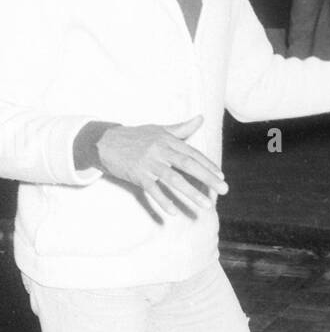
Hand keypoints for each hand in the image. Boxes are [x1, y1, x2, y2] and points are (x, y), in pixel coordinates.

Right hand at [96, 115, 227, 217]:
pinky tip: (173, 213)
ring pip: (173, 179)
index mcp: (167, 140)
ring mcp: (148, 163)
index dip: (208, 164)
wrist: (104, 142)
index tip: (221, 176)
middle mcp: (160, 150)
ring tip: (206, 205)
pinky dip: (163, 201)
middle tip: (224, 189)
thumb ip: (182, 128)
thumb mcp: (158, 129)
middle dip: (208, 178)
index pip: (192, 153)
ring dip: (191, 193)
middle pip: (188, 165)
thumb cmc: (135, 136)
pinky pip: (152, 190)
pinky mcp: (137, 175)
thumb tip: (201, 118)